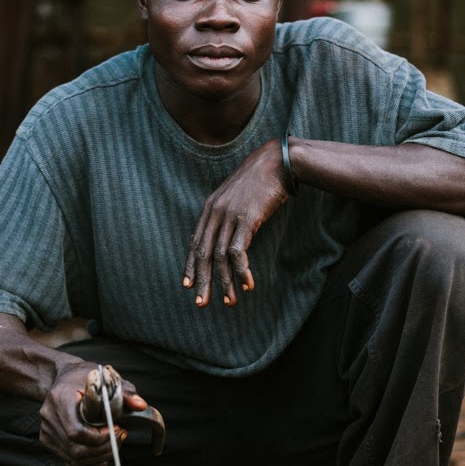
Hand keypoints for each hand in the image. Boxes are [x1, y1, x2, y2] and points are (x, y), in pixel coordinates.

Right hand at [38, 359, 146, 465]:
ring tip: (115, 441)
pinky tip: (103, 450)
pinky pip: (71, 458)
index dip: (99, 438)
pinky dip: (91, 459)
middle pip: (76, 449)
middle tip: (121, 436)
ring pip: (75, 457)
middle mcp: (49, 417)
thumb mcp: (105, 377)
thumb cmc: (83, 376)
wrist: (60, 378)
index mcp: (60, 399)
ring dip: (100, 455)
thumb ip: (124, 392)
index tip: (116, 428)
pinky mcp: (47, 439)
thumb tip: (141, 405)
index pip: (76, 431)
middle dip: (104, 448)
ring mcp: (46, 430)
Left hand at [184, 138, 289, 307]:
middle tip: (202, 303)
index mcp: (210, 208)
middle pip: (204, 253)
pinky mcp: (246, 219)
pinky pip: (238, 251)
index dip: (191, 266)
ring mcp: (229, 216)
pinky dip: (241, 271)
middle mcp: (215, 213)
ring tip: (229, 301)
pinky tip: (248, 285)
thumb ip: (226, 213)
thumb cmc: (259, 180)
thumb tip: (225, 234)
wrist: (277, 162)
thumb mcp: (236, 196)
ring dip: (225, 282)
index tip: (188, 286)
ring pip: (220, 257)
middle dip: (203, 281)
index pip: (195, 242)